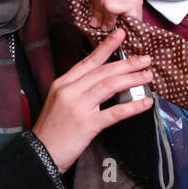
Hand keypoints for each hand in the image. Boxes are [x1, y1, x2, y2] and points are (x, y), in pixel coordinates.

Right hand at [30, 28, 153, 172]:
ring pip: (109, 85)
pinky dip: (132, 106)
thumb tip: (101, 81)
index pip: (89, 61)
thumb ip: (77, 89)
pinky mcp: (87, 125)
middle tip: (145, 58)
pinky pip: (114, 112)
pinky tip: (145, 102)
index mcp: (63, 83)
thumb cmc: (51, 130)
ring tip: (148, 76)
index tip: (120, 34)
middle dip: (127, 63)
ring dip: (132, 79)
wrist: (40, 154)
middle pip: (103, 71)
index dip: (106, 47)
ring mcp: (78, 107)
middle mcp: (70, 91)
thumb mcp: (59, 102)